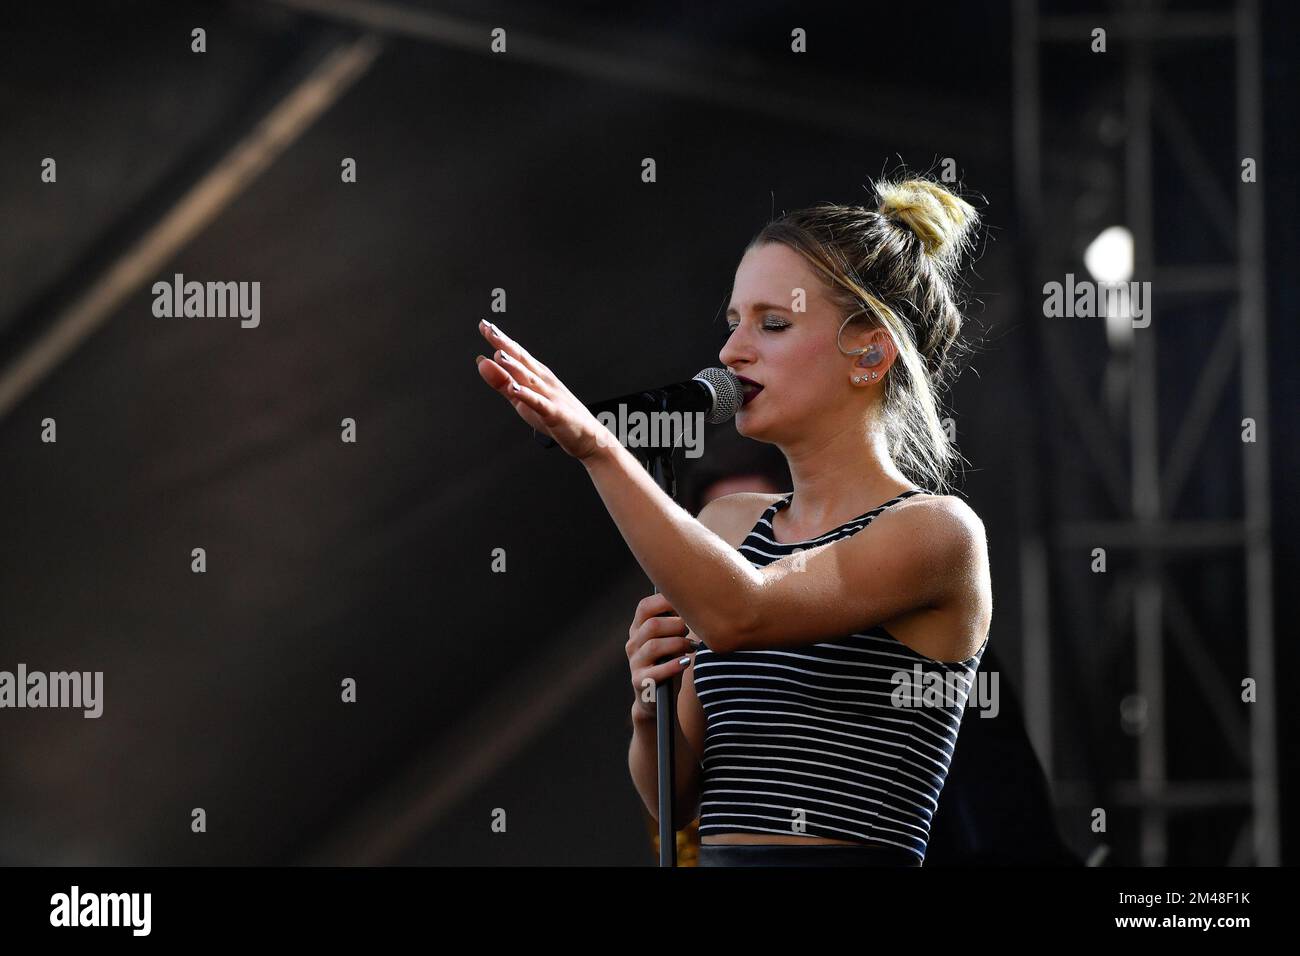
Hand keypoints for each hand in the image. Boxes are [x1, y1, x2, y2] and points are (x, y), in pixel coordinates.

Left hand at [475, 319, 606, 460]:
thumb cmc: (555, 415)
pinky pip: (539, 403)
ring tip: (499, 355)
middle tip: (490, 330)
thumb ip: (500, 381)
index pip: (516, 353)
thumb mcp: (520, 398)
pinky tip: (516, 389)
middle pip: (522, 360)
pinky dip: (527, 395)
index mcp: (535, 374)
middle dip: (505, 345)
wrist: (587, 435)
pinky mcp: (554, 412)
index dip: (500, 340)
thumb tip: (482, 361)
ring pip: (529, 378)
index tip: (485, 325)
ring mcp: (549, 395)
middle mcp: (543, 380)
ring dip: (514, 367)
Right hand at [625, 592, 698, 722]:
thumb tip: (699, 600)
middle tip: (691, 631)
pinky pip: (656, 671)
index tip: (686, 603)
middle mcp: (633, 643)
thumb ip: (677, 621)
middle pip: (652, 625)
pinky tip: (685, 662)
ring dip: (678, 643)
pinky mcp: (640, 681)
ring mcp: (635, 662)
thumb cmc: (669, 661)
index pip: (644, 607)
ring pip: (654, 645)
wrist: (657, 697)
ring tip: (692, 646)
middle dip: (677, 625)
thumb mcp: (671, 639)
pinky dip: (673, 665)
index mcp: (638, 628)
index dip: (665, 602)